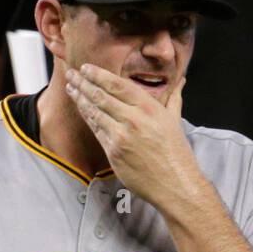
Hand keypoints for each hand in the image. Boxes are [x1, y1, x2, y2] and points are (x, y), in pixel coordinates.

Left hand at [64, 64, 195, 207]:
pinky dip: (87, 118)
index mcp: (149, 108)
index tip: (86, 68)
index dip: (98, 74)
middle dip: (83, 83)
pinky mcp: (113, 152)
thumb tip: (181, 82)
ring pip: (95, 112)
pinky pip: (96, 131)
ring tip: (71, 88)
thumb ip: (174, 99)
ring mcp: (121, 136)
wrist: (174, 184)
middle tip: (71, 74)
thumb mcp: (175, 121)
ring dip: (80, 98)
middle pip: (101, 96)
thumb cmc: (176, 154)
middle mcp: (134, 119)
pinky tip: (81, 109)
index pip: (117, 84)